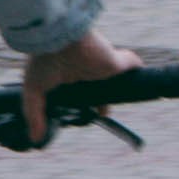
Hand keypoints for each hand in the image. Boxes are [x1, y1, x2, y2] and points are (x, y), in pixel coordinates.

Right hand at [20, 25, 129, 143]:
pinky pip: (131, 65)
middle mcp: (86, 72)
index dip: (83, 104)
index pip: (78, 93)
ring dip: (119, 88)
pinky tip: (144, 77)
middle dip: (102, 101)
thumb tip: (35, 139)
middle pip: (98, 89)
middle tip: (104, 114)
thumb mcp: (34, 90)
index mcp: (67, 76)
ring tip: (128, 101)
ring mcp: (102, 67)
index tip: (84, 115)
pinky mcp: (116, 63)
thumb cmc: (43, 60)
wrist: (59, 39)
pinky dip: (137, 68)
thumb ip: (35, 114)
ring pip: (115, 80)